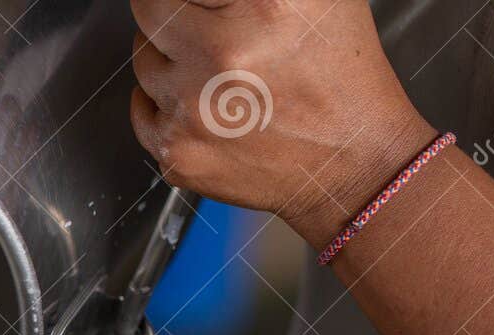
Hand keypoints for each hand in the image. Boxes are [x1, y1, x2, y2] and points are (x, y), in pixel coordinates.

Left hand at [129, 0, 436, 248]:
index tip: (193, 7)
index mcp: (259, 7)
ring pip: (144, 65)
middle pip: (150, 16)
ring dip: (170, 61)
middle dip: (171, 18)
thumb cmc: (339, 75)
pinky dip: (162, 106)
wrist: (351, 160)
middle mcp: (220, 56)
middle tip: (202, 29)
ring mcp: (191, 110)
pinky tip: (200, 104)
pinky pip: (142, 114)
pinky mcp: (177, 153)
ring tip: (215, 71)